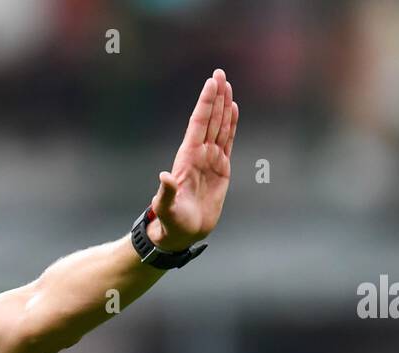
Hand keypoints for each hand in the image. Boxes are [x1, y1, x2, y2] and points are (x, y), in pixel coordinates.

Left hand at [147, 68, 237, 251]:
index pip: (198, 123)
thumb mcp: (167, 208)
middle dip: (215, 97)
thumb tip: (164, 177)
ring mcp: (210, 160)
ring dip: (224, 106)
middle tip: (220, 73)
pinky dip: (231, 125)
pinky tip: (234, 110)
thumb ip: (167, 193)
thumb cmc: (171, 221)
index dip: (206, 103)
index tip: (211, 82)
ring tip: (228, 85)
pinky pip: (228, 141)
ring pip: (220, 127)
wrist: (183, 233)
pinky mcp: (221, 169)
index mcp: (187, 157)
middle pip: (210, 119)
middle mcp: (199, 154)